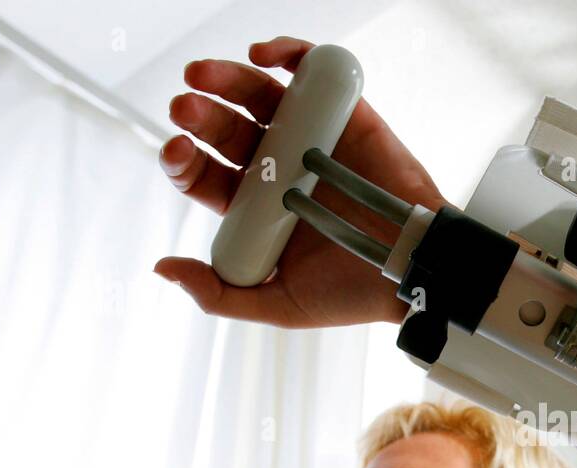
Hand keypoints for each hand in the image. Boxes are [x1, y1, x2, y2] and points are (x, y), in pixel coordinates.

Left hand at [153, 36, 447, 327]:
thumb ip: (221, 294)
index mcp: (256, 207)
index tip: (179, 153)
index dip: (185, 161)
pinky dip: (286, 53)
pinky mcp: (345, 115)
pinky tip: (262, 57)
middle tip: (185, 109)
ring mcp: (309, 137)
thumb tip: (164, 268)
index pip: (208, 175)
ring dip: (226, 79)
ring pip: (258, 95)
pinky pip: (310, 73)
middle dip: (200, 116)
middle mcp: (277, 167)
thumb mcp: (280, 304)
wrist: (413, 270)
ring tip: (203, 76)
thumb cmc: (351, 293)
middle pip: (226, 130)